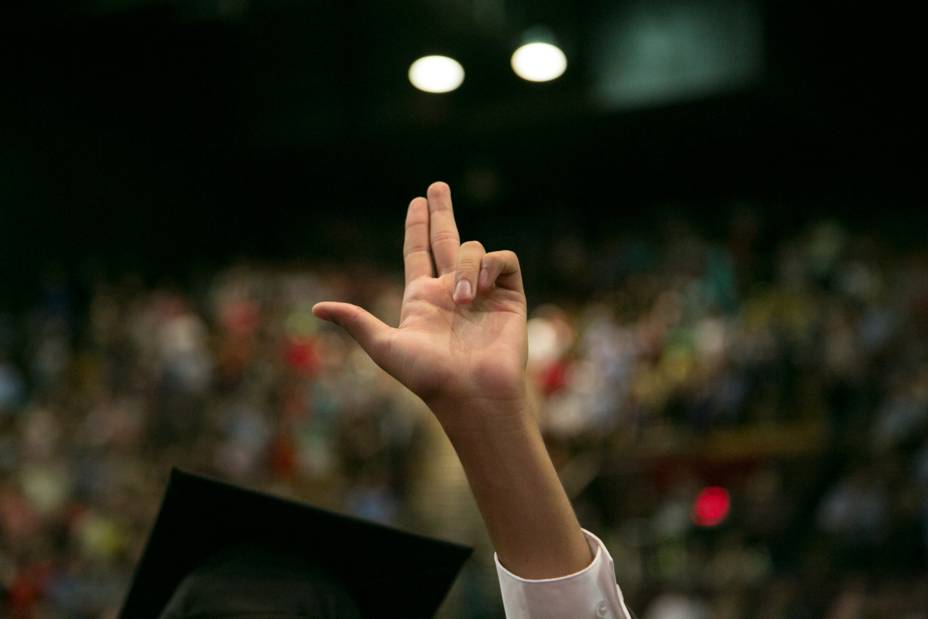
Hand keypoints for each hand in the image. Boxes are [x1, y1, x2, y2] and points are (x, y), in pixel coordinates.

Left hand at [312, 182, 527, 420]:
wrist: (472, 393)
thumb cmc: (429, 376)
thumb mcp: (385, 346)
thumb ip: (356, 321)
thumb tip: (316, 307)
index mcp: (422, 298)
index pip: (417, 252)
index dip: (416, 227)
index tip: (416, 201)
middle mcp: (452, 290)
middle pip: (446, 239)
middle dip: (442, 211)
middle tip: (437, 186)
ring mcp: (482, 291)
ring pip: (473, 250)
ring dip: (466, 267)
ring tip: (464, 300)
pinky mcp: (510, 295)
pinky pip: (504, 260)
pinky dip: (491, 266)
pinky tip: (482, 289)